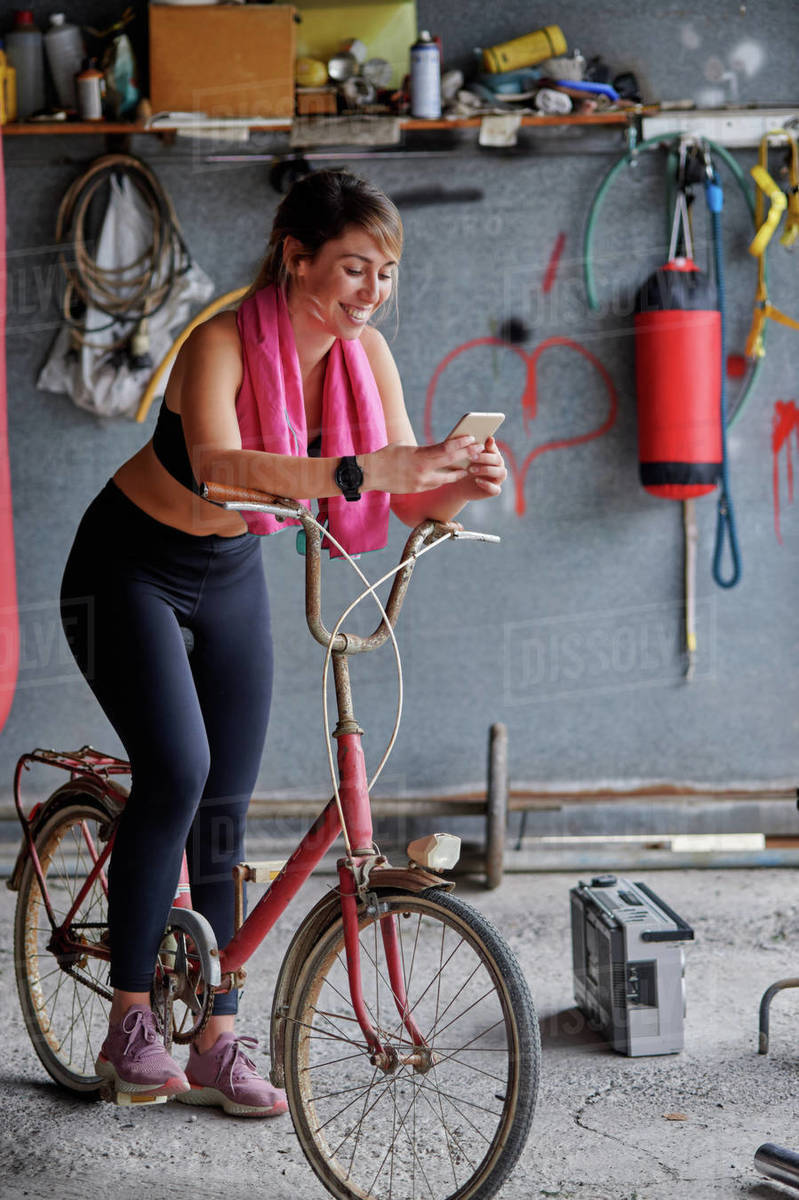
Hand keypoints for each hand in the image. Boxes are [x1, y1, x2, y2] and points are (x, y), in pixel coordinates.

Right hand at [364, 436, 479, 493]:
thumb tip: (431, 449)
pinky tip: (449, 477)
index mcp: (420, 455)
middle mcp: (423, 470)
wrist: (370, 474)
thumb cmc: (385, 456)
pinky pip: (434, 484)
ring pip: (446, 478)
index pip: (446, 449)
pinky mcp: (417, 490)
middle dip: (466, 456)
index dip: (461, 444)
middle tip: (478, 451)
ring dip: (458, 473)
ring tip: (467, 468)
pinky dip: (443, 480)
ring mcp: (420, 482)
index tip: (472, 439)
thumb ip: (420, 449)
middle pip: (450, 463)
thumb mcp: (403, 446)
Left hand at [461, 436, 506, 498]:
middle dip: (485, 458)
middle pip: (498, 460)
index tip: (486, 441)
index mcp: (493, 455)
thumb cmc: (464, 467)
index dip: (491, 445)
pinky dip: (487, 484)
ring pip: (501, 473)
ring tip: (471, 470)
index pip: (495, 449)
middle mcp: (499, 466)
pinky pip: (496, 489)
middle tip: (471, 457)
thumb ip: (471, 448)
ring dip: (486, 470)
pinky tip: (477, 481)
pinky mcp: (495, 490)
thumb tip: (474, 438)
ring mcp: (498, 479)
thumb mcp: (465, 457)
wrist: (460, 484)